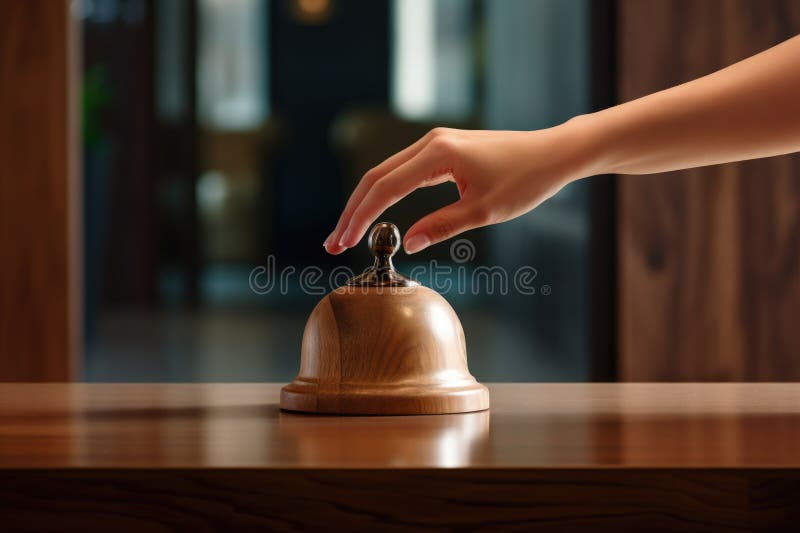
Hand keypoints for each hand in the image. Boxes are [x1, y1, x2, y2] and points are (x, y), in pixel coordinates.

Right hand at [324, 121, 599, 254]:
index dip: (360, 218)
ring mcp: (436, 144)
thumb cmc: (526, 180)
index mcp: (438, 154)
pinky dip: (386, 193)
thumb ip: (441, 226)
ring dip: (366, 203)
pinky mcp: (443, 150)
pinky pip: (404, 172)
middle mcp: (431, 143)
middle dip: (353, 211)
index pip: (385, 188)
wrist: (553, 154)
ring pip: (387, 173)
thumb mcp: (484, 210)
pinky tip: (377, 212)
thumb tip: (406, 243)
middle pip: (376, 177)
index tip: (342, 243)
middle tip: (334, 242)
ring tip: (348, 232)